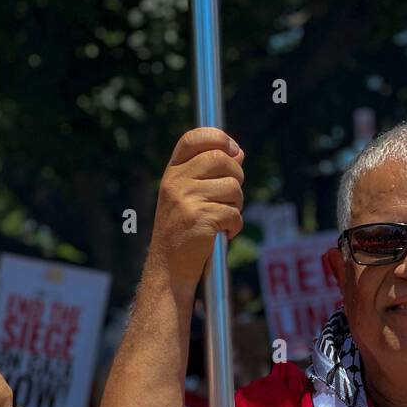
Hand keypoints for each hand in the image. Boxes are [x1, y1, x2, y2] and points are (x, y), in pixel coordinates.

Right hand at [147, 127, 244, 290]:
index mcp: (172, 173)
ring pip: (233, 187)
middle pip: (222, 159)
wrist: (169, 269)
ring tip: (224, 219)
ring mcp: (186, 200)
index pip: (193, 138)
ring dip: (237, 205)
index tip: (233, 150)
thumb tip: (238, 152)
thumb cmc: (182, 232)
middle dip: (237, 176)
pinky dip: (235, 226)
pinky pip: (234, 213)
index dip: (218, 138)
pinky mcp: (200, 218)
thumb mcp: (190, 197)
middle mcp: (175, 182)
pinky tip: (224, 233)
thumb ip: (211, 173)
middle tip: (232, 196)